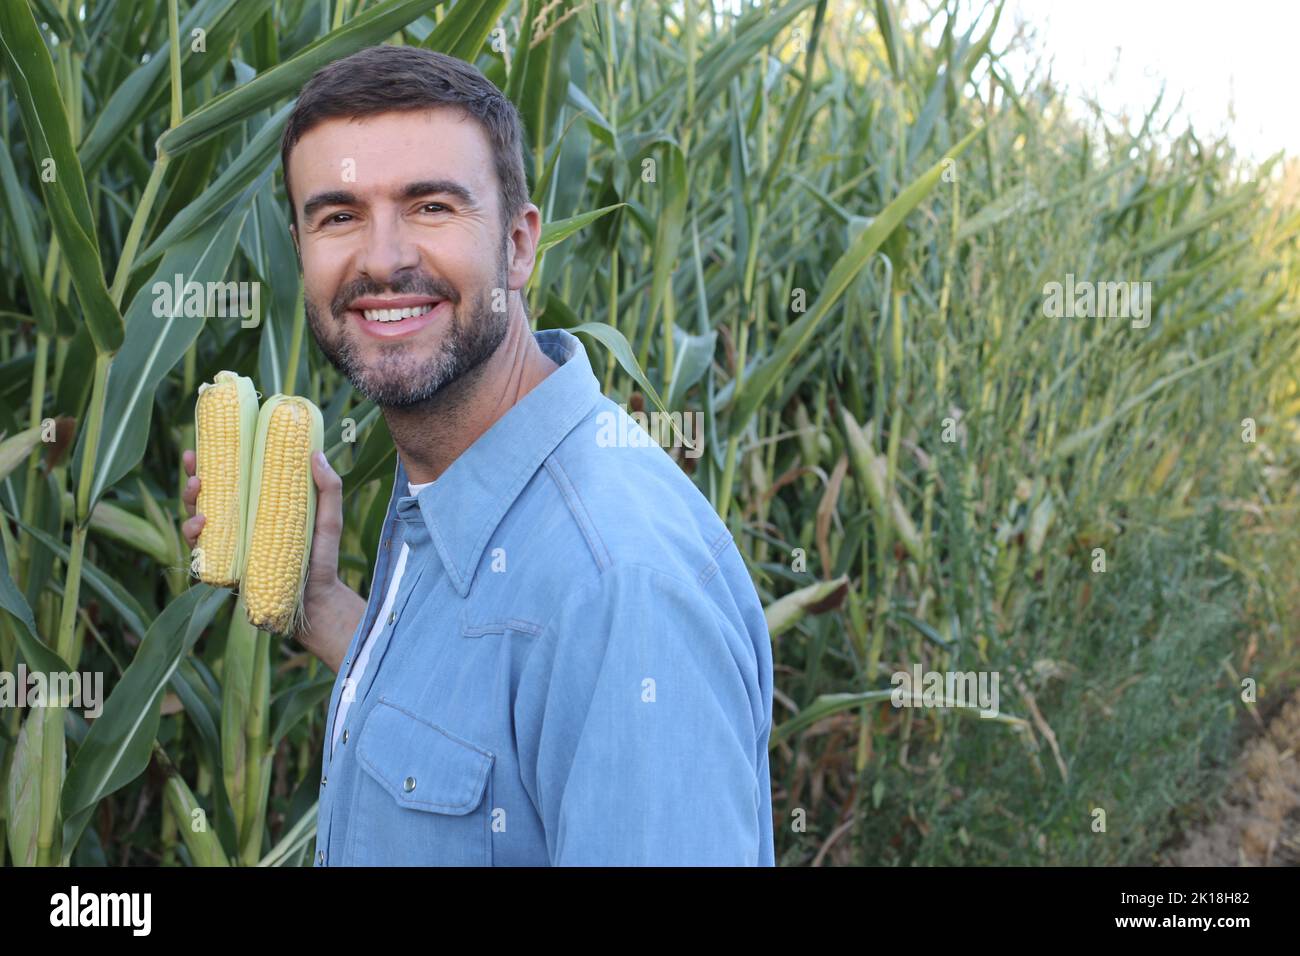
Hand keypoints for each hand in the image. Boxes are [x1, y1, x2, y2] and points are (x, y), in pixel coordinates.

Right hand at [181, 448, 343, 586]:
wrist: (318, 599)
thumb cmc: (324, 557)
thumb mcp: (330, 519)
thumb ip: (329, 488)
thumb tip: (316, 453)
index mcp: (259, 506)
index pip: (231, 480)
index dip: (211, 463)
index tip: (199, 447)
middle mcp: (240, 524)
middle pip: (208, 498)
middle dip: (193, 480)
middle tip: (194, 467)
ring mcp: (231, 546)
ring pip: (198, 522)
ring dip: (190, 506)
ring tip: (197, 493)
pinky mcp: (227, 569)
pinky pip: (202, 553)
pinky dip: (196, 538)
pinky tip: (201, 525)